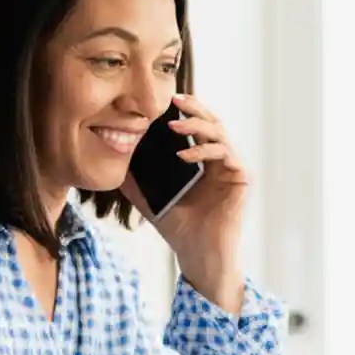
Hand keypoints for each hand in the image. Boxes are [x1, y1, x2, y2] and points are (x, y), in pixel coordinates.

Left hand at [120, 93, 246, 312]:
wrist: (199, 256)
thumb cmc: (181, 231)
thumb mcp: (151, 200)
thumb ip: (136, 182)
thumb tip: (113, 163)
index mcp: (204, 164)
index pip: (198, 128)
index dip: (185, 112)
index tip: (165, 103)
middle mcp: (221, 162)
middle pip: (212, 123)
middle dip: (194, 109)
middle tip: (174, 99)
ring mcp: (233, 169)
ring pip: (220, 133)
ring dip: (196, 126)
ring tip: (173, 125)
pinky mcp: (241, 178)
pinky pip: (225, 153)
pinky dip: (203, 150)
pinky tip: (183, 155)